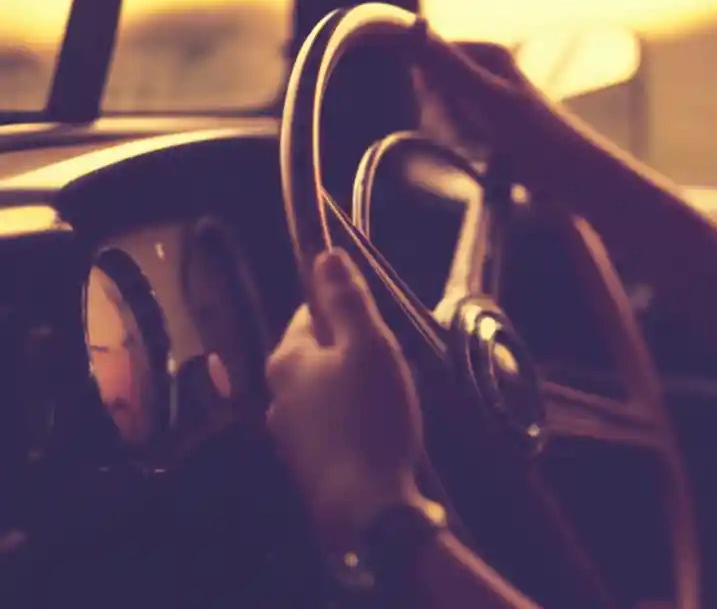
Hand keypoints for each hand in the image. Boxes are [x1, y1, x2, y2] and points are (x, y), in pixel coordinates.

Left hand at [266, 248, 424, 549]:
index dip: (347, 313)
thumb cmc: (370, 419)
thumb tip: (326, 254)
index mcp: (286, 358)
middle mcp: (277, 393)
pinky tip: (379, 437)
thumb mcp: (370, 347)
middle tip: (392, 370)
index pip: (310, 313)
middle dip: (353, 355)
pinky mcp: (306, 465)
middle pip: (318, 354)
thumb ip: (348, 300)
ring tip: (391, 405)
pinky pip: (330, 428)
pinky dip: (352, 425)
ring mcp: (288, 434)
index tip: (379, 330)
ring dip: (354, 392)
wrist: (366, 510)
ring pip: (324, 393)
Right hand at [417, 32, 583, 159]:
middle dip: (446, 118)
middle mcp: (483, 69)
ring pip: (440, 116)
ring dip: (457, 137)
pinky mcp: (486, 123)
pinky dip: (467, 147)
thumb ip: (446, 65)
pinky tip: (488, 156)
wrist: (572, 175)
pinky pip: (456, 133)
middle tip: (478, 134)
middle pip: (431, 90)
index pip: (426, 60)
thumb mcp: (485, 98)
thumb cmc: (535, 136)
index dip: (431, 91)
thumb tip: (408, 26)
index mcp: (485, 53)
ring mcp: (484, 97)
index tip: (454, 110)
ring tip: (489, 149)